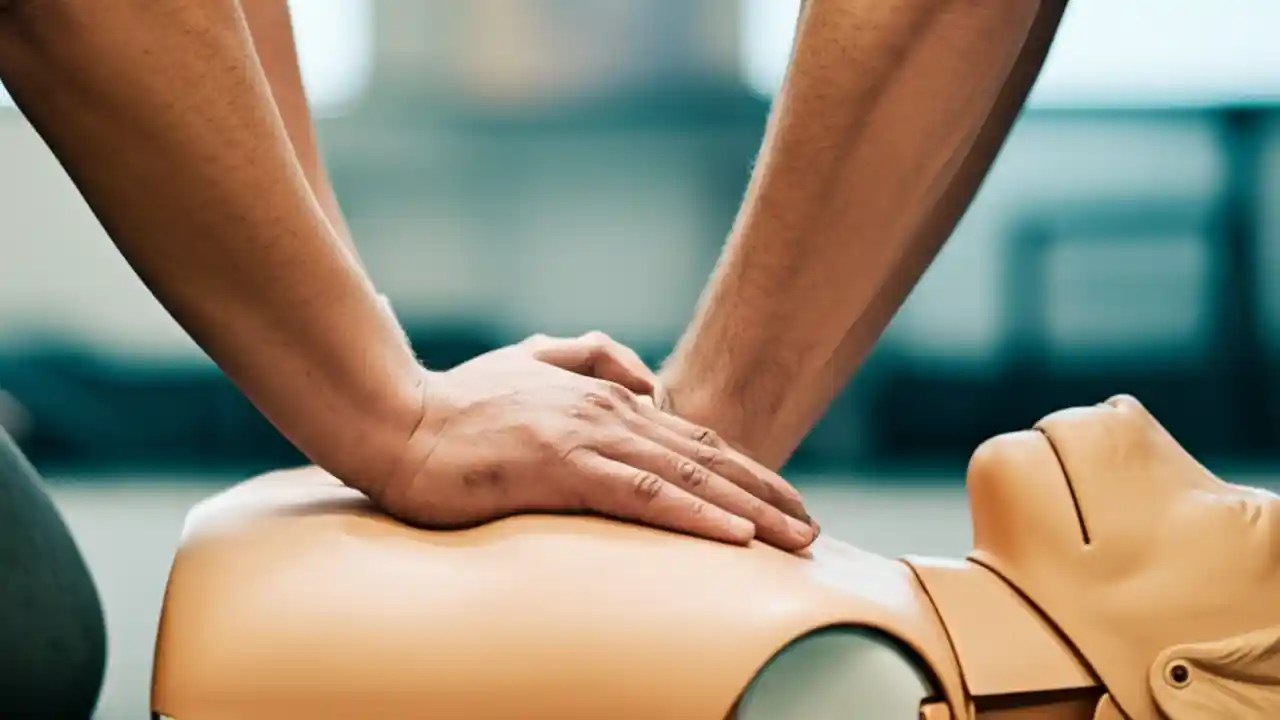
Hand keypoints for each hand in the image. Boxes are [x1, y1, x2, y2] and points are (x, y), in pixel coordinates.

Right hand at [372, 333, 815, 549]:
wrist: (396, 420)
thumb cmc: (459, 401)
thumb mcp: (529, 359)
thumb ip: (588, 353)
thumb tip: (642, 376)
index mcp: (605, 395)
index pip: (692, 438)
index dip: (746, 471)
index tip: (784, 503)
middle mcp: (608, 411)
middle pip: (707, 457)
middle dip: (767, 496)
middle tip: (811, 530)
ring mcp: (588, 436)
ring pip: (688, 476)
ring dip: (750, 510)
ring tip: (794, 539)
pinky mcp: (562, 466)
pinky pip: (644, 494)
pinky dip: (695, 514)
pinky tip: (733, 536)